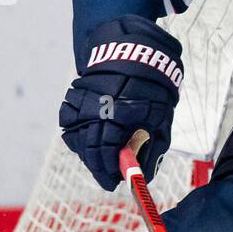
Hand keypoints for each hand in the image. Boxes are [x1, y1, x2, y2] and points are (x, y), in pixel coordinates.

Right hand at [59, 15, 183, 190]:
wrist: (131, 49)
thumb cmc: (152, 86)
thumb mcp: (161, 117)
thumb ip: (152, 147)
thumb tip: (145, 176)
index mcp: (122, 114)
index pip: (109, 153)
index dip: (110, 171)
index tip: (114, 182)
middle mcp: (99, 109)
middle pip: (91, 150)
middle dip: (99, 167)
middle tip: (108, 177)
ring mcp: (83, 103)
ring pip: (78, 140)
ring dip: (89, 154)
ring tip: (102, 160)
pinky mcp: (74, 98)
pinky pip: (71, 126)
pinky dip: (79, 138)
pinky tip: (92, 142)